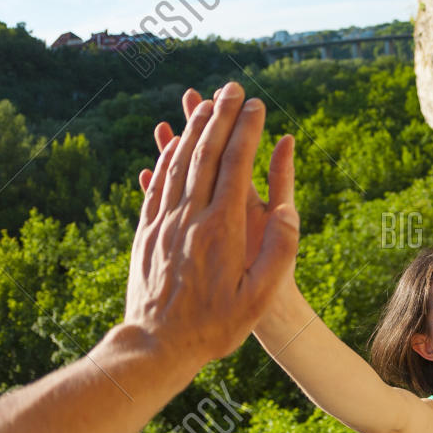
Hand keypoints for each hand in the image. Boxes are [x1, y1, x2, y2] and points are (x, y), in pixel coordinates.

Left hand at [127, 82, 298, 377]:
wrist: (156, 346)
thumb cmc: (216, 326)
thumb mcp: (260, 295)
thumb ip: (278, 250)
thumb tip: (286, 208)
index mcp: (222, 229)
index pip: (236, 165)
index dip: (246, 130)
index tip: (257, 105)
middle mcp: (189, 218)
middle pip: (204, 153)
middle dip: (219, 115)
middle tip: (231, 86)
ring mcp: (163, 223)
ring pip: (177, 163)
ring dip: (192, 129)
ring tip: (204, 103)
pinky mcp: (146, 233)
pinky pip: (157, 184)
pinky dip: (167, 157)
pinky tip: (172, 144)